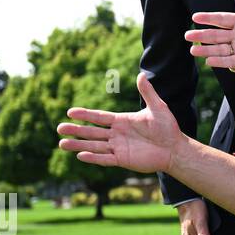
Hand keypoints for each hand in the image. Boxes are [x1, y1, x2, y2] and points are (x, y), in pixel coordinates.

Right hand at [57, 73, 181, 173]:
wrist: (175, 148)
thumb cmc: (168, 128)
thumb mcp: (158, 108)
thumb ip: (148, 93)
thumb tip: (141, 74)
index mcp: (122, 121)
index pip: (99, 117)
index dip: (85, 115)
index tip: (70, 112)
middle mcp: (117, 134)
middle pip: (92, 132)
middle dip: (76, 130)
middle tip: (59, 128)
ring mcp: (118, 148)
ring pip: (94, 146)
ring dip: (79, 145)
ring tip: (62, 144)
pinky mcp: (122, 160)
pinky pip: (105, 159)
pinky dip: (93, 157)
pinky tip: (80, 155)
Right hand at [186, 0, 234, 72]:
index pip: (222, 19)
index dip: (210, 18)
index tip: (196, 16)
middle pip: (217, 35)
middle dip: (203, 35)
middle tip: (188, 35)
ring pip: (220, 49)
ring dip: (207, 50)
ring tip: (193, 50)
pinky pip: (231, 62)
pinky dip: (221, 61)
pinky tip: (210, 60)